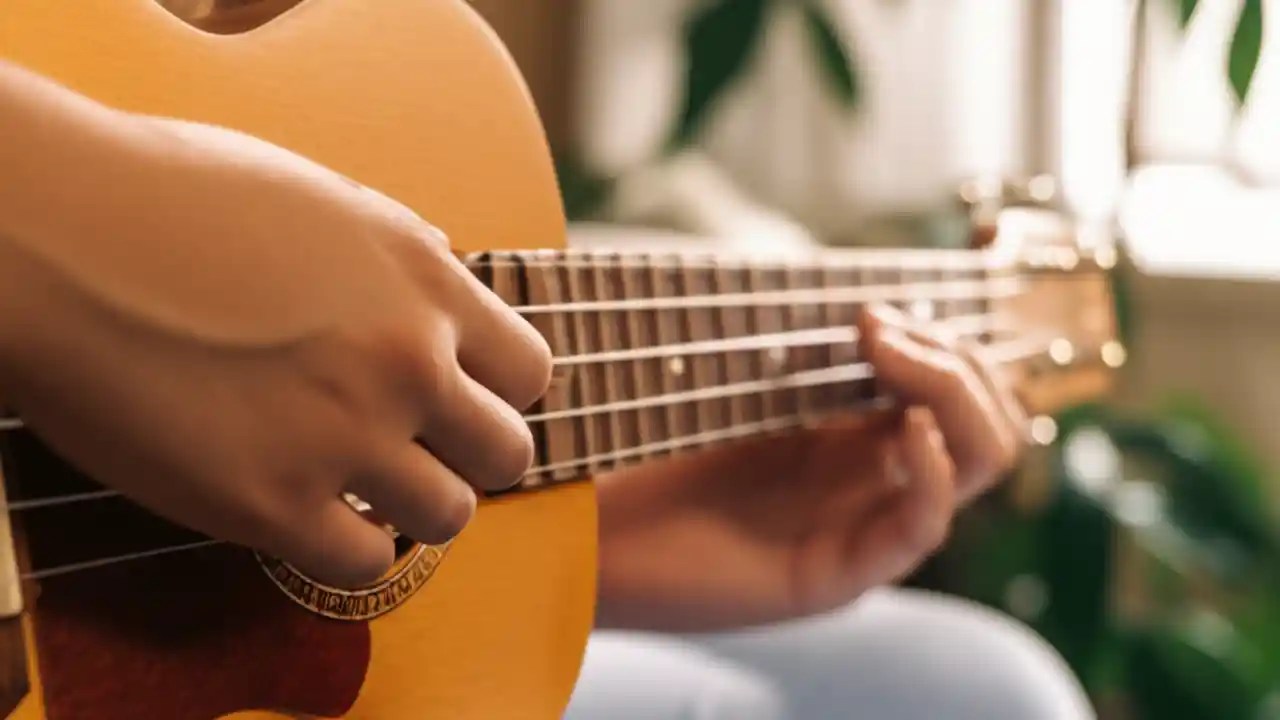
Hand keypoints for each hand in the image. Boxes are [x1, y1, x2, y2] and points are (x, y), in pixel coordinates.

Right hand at [0, 77, 550, 588]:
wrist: (56, 235)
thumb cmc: (173, 199)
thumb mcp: (324, 199)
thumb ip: (403, 252)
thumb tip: (450, 278)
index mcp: (426, 281)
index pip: (530, 372)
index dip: (495, 393)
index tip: (456, 401)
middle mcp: (406, 360)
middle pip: (506, 454)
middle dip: (464, 456)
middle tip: (411, 450)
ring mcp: (345, 435)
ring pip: (449, 516)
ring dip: (410, 508)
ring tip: (356, 484)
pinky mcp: (269, 501)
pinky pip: (365, 563)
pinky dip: (347, 549)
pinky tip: (306, 515)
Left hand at [594, 304, 1025, 630]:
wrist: (589, 525)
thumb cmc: (649, 445)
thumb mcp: (738, 378)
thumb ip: (799, 345)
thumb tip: (857, 290)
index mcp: (858, 432)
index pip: (958, 385)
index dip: (941, 341)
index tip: (869, 309)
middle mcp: (874, 478)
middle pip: (984, 419)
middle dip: (956, 357)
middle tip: (877, 327)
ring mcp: (862, 526)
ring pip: (975, 463)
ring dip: (951, 395)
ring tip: (888, 356)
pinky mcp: (837, 575)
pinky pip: (922, 526)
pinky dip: (931, 468)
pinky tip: (904, 427)